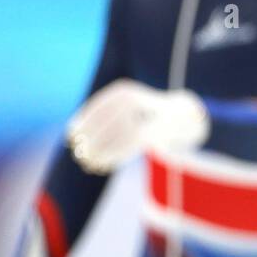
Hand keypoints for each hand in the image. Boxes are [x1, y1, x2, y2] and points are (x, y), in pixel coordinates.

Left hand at [66, 79, 208, 173]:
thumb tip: (70, 134)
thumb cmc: (146, 116)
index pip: (98, 108)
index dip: (82, 122)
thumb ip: (101, 121)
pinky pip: (132, 144)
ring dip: (102, 152)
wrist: (186, 116)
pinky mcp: (159, 130)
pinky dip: (115, 156)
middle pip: (107, 123)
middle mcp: (135, 99)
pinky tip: (103, 165)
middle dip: (90, 140)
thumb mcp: (122, 112)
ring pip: (118, 135)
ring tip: (89, 164)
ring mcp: (147, 113)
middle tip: (78, 155)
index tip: (69, 136)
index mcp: (123, 91)